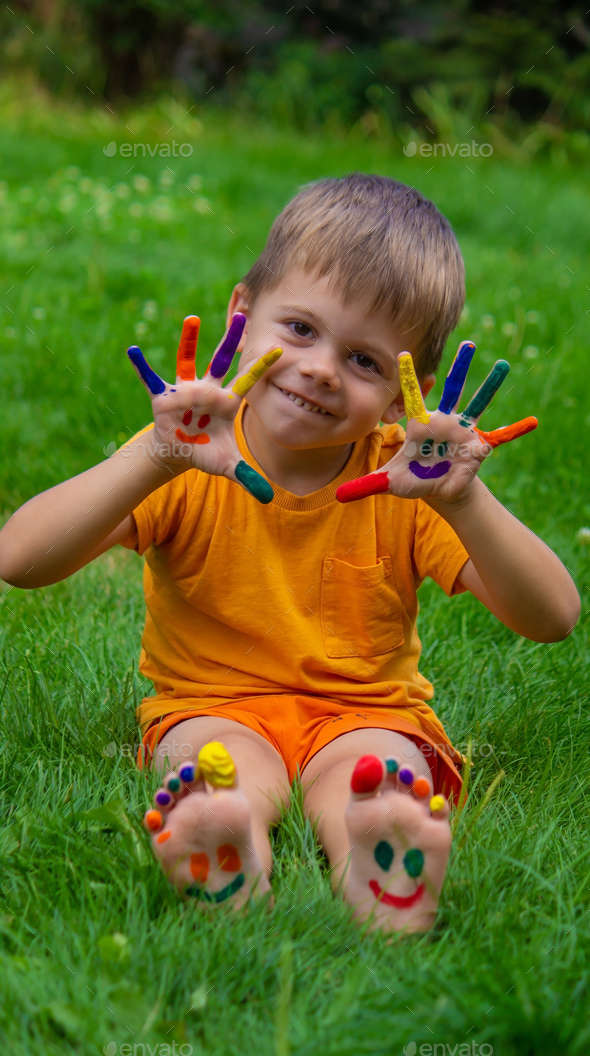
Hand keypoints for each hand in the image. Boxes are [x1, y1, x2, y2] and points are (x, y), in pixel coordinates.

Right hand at [127, 313, 281, 503]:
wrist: (180, 454)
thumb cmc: (206, 454)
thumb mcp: (227, 467)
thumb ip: (248, 477)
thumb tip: (268, 497)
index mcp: (227, 403)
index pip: (248, 382)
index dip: (262, 367)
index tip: (280, 349)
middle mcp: (208, 390)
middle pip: (222, 360)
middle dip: (231, 339)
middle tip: (243, 314)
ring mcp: (186, 390)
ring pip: (189, 359)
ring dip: (189, 340)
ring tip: (192, 319)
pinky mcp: (164, 396)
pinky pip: (151, 378)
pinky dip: (141, 365)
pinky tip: (133, 350)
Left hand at [336, 340, 536, 505]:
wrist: (438, 490)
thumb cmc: (414, 479)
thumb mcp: (389, 483)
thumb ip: (366, 485)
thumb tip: (336, 496)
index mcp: (420, 423)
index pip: (412, 396)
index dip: (409, 377)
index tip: (404, 353)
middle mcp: (443, 420)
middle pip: (452, 388)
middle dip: (460, 367)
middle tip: (469, 344)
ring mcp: (462, 431)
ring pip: (478, 402)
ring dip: (491, 385)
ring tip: (504, 365)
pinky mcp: (476, 447)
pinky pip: (495, 437)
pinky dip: (514, 431)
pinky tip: (533, 422)